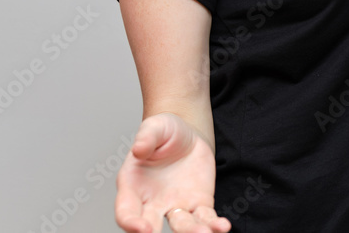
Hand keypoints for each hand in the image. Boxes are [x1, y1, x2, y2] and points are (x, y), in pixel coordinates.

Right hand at [114, 112, 231, 232]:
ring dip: (192, 232)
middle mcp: (152, 202)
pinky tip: (222, 226)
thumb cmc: (164, 132)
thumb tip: (138, 149)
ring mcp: (176, 206)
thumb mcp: (155, 126)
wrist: (188, 136)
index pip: (126, 211)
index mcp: (133, 186)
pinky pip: (206, 218)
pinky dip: (214, 225)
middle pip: (150, 226)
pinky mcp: (199, 204)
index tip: (142, 228)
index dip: (130, 223)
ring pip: (182, 226)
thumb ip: (146, 136)